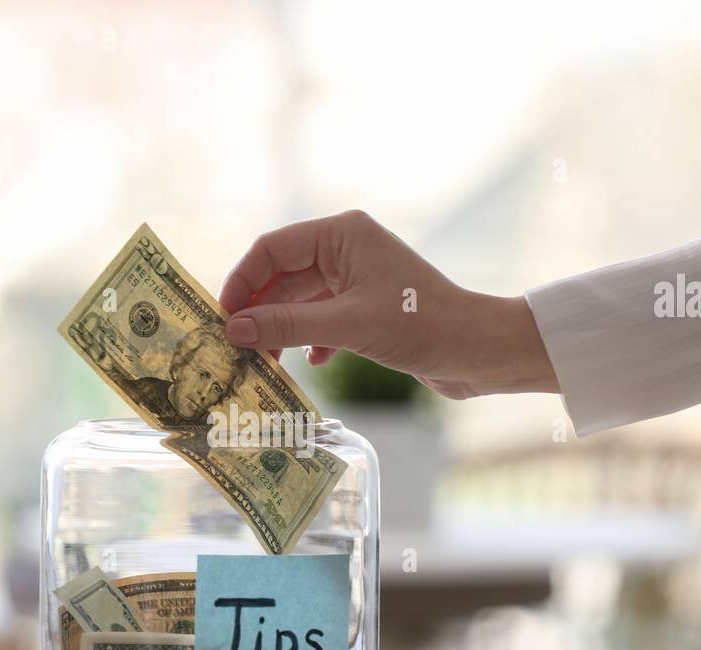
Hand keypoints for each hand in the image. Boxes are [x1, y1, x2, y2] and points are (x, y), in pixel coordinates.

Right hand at [219, 210, 558, 398]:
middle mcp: (347, 249)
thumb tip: (233, 329)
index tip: (221, 319)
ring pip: (300, 301)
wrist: (479, 351)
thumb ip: (287, 324)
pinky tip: (311, 364)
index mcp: (342, 233)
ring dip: (281, 330)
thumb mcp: (347, 325)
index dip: (241, 282)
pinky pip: (321, 319)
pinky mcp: (367, 308)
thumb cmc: (422, 326)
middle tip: (235, 349)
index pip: (271, 249)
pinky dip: (309, 340)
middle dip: (259, 312)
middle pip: (281, 276)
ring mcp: (357, 279)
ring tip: (265, 364)